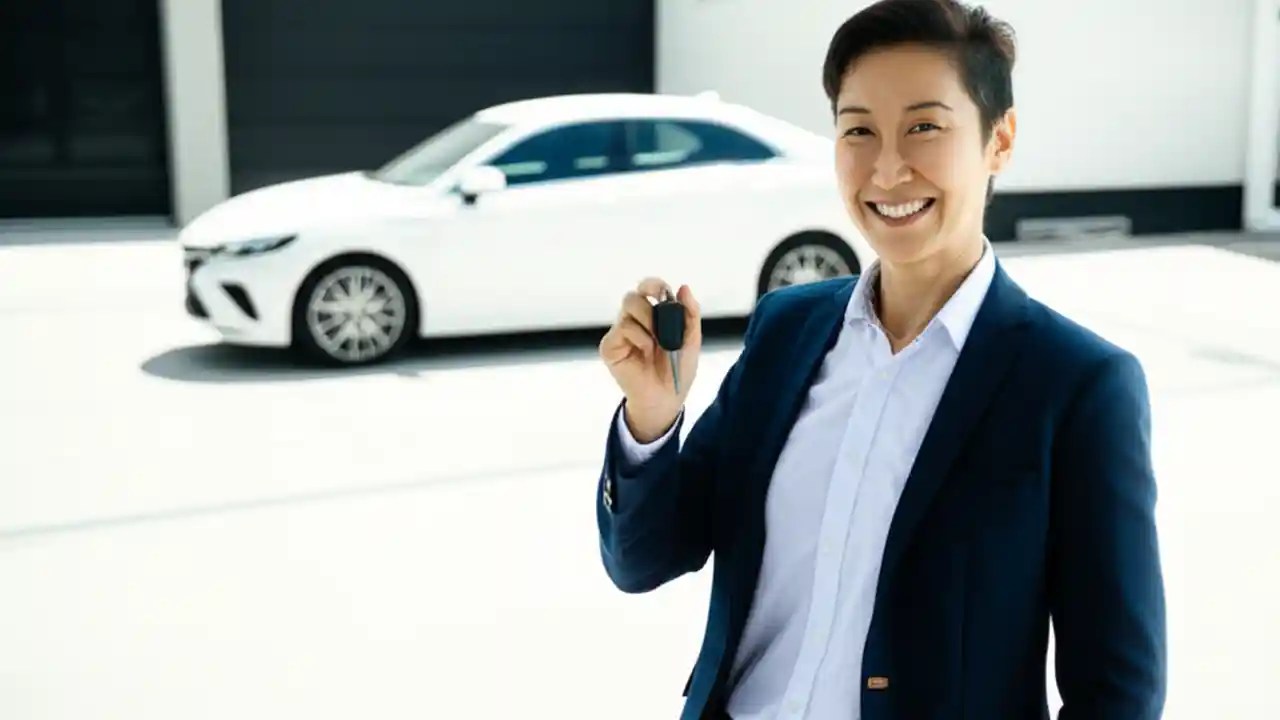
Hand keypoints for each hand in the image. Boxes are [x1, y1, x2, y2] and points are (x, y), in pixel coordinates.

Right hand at [598, 277, 702, 442]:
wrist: (667, 399)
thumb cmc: (677, 370)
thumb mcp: (691, 340)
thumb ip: (690, 314)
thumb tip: (684, 287)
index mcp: (652, 316)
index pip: (647, 290)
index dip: (653, 284)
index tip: (662, 290)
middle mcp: (633, 321)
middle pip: (633, 295)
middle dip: (650, 303)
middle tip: (661, 316)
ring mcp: (620, 333)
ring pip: (628, 307)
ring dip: (649, 322)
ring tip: (658, 344)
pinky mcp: (610, 346)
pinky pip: (623, 328)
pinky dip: (640, 337)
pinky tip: (646, 352)